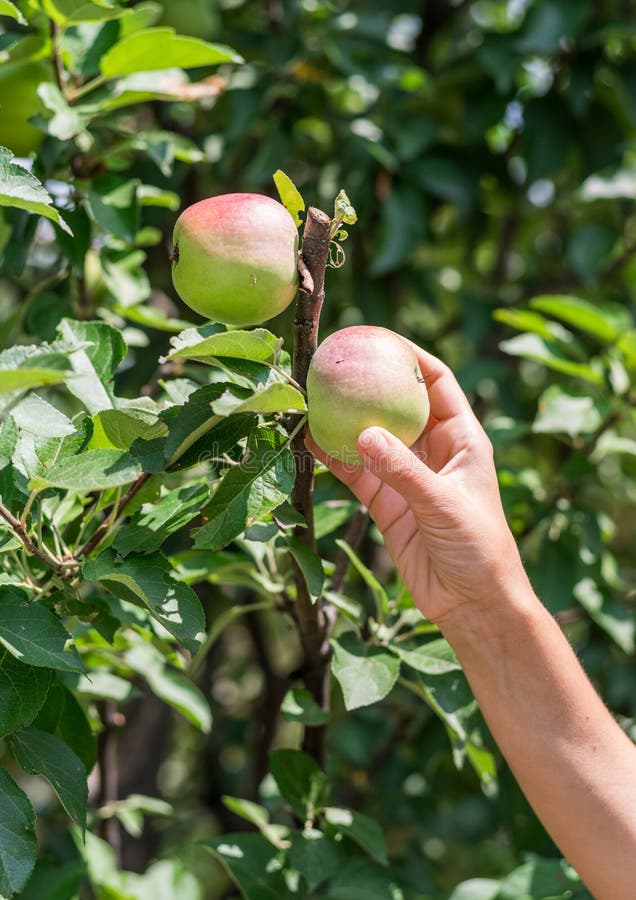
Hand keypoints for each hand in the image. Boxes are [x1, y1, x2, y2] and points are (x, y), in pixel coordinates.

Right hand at [305, 343, 526, 625]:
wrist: (472, 604)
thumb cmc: (478, 548)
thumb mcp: (444, 505)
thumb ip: (404, 472)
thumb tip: (362, 434)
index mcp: (462, 439)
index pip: (437, 383)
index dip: (411, 357)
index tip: (379, 339)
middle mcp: (433, 451)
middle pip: (397, 405)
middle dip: (368, 384)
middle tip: (336, 364)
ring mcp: (407, 476)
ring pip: (370, 438)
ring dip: (344, 421)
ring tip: (311, 399)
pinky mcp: (387, 504)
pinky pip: (356, 473)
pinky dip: (334, 458)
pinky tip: (309, 442)